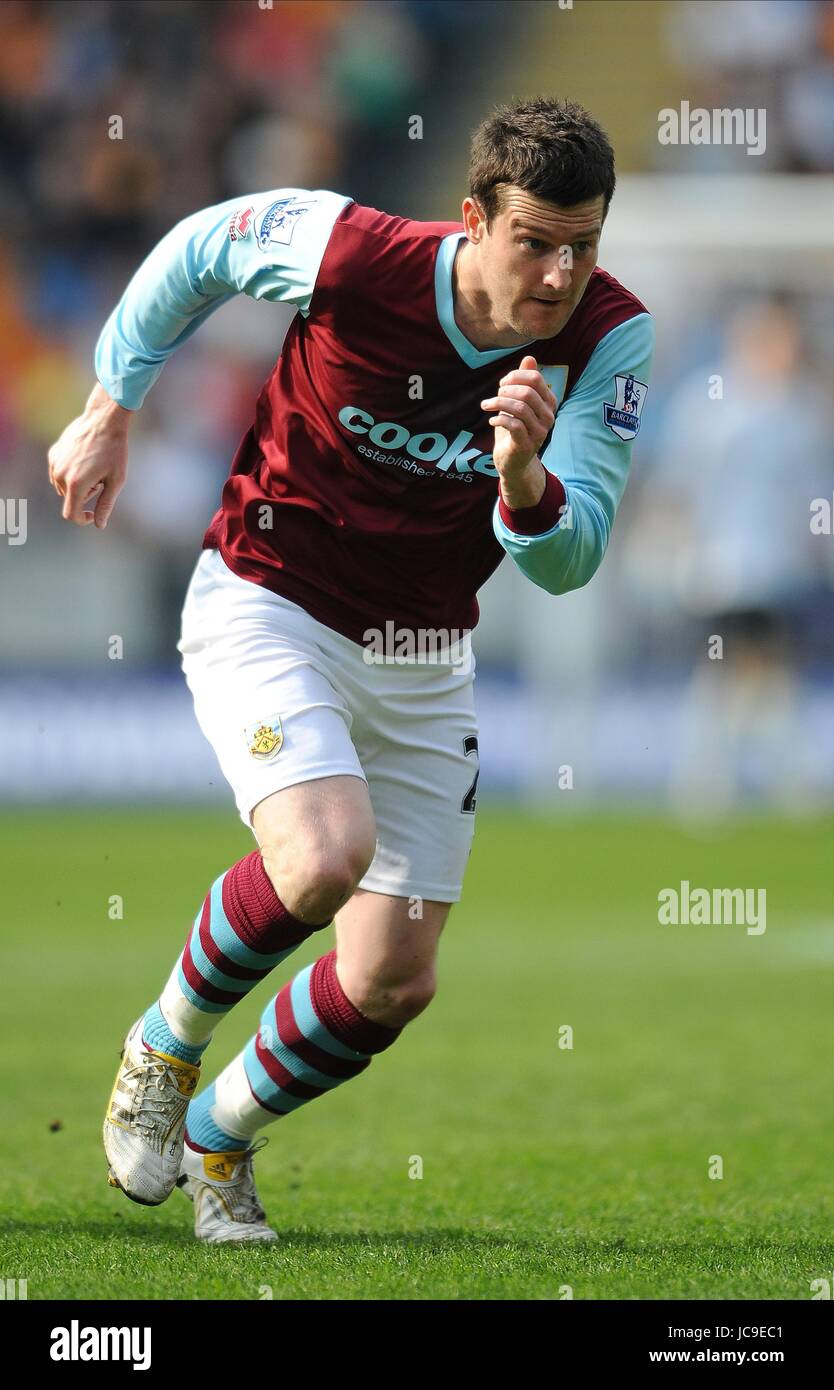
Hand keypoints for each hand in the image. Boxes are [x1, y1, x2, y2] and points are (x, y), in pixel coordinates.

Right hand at [48, 383, 130, 527]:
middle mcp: (60, 475)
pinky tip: (85, 460)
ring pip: (63, 487)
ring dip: (77, 485)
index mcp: (76, 484)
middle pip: (70, 499)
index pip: (71, 514)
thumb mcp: (116, 481)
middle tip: (101, 479)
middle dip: (86, 496)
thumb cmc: (114, 451)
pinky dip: (70, 473)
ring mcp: (55, 463)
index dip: (82, 519)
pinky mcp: (53, 453)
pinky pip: (59, 473)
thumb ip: (106, 505)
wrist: (103, 420)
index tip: (93, 516)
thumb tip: (99, 525)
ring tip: (94, 468)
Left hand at [480, 354, 556, 483]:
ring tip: (488, 405)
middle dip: (505, 390)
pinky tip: (492, 420)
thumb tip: (529, 358)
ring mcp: (540, 432)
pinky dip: (498, 419)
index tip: (501, 384)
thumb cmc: (515, 428)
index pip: (535, 378)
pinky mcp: (526, 444)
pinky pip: (513, 425)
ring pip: (519, 407)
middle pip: (527, 392)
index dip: (515, 376)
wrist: (513, 460)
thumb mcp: (518, 402)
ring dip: (499, 403)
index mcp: (549, 402)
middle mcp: (549, 416)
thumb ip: (524, 381)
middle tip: (493, 397)